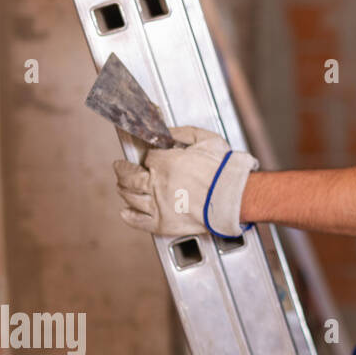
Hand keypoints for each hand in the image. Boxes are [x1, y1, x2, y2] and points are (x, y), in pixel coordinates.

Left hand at [114, 125, 258, 237]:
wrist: (235, 197)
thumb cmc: (225, 171)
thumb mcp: (207, 140)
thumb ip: (183, 133)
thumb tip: (167, 131)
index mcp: (165, 162)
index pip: (148, 158)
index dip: (150, 157)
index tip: (151, 158)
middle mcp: (156, 183)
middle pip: (129, 176)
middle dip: (123, 170)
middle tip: (121, 168)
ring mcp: (158, 204)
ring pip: (130, 197)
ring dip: (124, 190)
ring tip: (123, 187)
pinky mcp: (163, 223)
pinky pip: (138, 221)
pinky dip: (129, 216)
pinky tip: (125, 212)